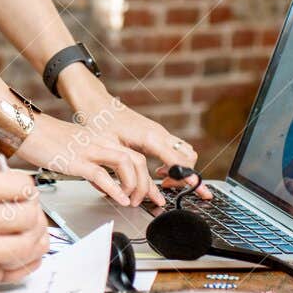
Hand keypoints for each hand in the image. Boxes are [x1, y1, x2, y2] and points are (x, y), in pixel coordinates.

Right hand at [0, 171, 49, 292]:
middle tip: (32, 223)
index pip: (23, 186)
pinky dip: (16, 269)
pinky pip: (8, 274)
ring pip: (27, 247)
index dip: (28, 193)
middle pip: (31, 217)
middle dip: (35, 219)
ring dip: (34, 245)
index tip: (26, 199)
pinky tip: (18, 264)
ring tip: (32, 244)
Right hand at [12, 111, 153, 206]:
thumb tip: (103, 183)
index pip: (135, 156)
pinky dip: (115, 189)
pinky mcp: (76, 159)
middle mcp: (101, 142)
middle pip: (137, 160)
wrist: (26, 129)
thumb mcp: (77, 152)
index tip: (148, 193)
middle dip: (146, 184)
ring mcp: (89, 149)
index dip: (145, 177)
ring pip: (126, 164)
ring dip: (134, 185)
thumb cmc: (46, 140)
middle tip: (144, 200)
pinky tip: (119, 199)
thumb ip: (93, 165)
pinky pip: (102, 174)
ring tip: (131, 201)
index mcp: (103, 139)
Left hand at [69, 94, 213, 203]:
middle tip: (166, 186)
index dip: (188, 176)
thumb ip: (126, 165)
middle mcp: (160, 134)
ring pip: (186, 152)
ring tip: (163, 179)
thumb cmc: (101, 123)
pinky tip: (160, 170)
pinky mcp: (157, 134)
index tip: (194, 187)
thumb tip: (134, 186)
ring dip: (182, 168)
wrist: (98, 104)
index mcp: (151, 138)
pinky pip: (177, 149)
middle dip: (185, 175)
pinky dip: (176, 162)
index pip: (178, 160)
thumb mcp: (110, 148)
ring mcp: (160, 133)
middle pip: (189, 157)